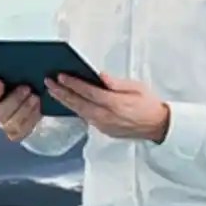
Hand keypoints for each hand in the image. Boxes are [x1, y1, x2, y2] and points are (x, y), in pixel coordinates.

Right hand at [0, 79, 41, 141]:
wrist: (34, 105)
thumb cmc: (26, 89)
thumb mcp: (20, 80)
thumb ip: (15, 75)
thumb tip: (16, 65)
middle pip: (1, 112)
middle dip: (14, 100)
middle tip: (26, 88)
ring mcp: (6, 125)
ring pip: (13, 123)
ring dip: (25, 110)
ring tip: (36, 98)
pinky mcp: (17, 134)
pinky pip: (23, 130)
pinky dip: (32, 119)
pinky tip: (39, 109)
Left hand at [45, 72, 169, 141]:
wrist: (157, 126)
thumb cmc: (148, 104)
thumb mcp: (136, 88)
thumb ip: (116, 83)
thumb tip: (101, 76)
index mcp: (114, 104)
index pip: (88, 92)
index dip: (73, 83)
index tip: (61, 76)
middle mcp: (105, 116)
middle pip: (78, 103)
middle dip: (61, 92)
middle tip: (48, 82)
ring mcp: (102, 125)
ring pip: (78, 112)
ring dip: (64, 101)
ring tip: (53, 91)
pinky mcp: (102, 130)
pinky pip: (84, 117)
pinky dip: (74, 109)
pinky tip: (67, 101)